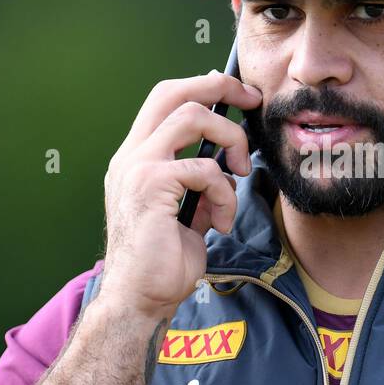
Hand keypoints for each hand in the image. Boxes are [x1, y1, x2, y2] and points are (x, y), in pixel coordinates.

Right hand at [97, 69, 261, 320]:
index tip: (238, 95)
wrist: (140, 298)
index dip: (204, 86)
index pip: (165, 99)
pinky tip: (222, 221)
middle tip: (251, 100)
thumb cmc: (162, 261)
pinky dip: (225, 194)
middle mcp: (131, 155)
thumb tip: (227, 162)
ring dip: (231, 141)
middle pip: (174, 91)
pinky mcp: (151, 185)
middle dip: (219, 86)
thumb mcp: (185, 211)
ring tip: (241, 174)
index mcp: (136, 157)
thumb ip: (197, 182)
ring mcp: (138, 166)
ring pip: (193, 117)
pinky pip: (205, 169)